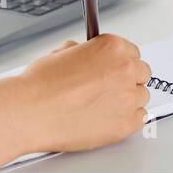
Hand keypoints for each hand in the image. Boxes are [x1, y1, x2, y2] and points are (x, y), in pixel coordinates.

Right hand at [7, 35, 150, 153]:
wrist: (31, 112)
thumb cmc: (41, 85)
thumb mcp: (62, 52)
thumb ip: (86, 53)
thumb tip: (89, 58)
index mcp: (112, 47)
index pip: (132, 52)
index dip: (119, 61)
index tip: (112, 67)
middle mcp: (124, 70)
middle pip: (141, 72)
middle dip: (126, 78)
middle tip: (108, 86)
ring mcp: (127, 99)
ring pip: (141, 96)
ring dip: (127, 99)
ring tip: (103, 104)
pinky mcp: (125, 125)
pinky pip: (139, 119)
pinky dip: (127, 119)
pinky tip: (108, 117)